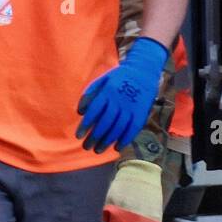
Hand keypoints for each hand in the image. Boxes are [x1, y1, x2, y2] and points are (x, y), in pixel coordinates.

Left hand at [75, 37, 168, 152]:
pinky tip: (117, 148)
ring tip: (98, 150)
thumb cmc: (117, 78)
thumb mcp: (101, 81)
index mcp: (108, 92)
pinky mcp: (141, 113)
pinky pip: (133, 129)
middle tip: (86, 147)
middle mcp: (119, 100)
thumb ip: (90, 95)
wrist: (142, 72)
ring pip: (118, 128)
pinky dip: (125, 140)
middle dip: (94, 137)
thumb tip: (80, 112)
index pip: (94, 111)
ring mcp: (131, 107)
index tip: (78, 136)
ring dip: (107, 141)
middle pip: (105, 122)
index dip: (85, 125)